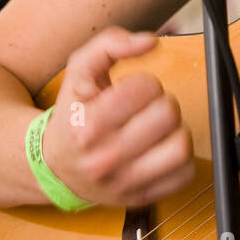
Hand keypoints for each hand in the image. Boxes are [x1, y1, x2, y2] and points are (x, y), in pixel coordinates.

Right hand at [41, 27, 195, 206]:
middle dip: (162, 103)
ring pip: (181, 146)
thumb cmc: (72, 114)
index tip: (133, 90)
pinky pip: (185, 174)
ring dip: (175, 131)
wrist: (54, 166)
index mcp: (86, 124)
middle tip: (147, 108)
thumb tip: (150, 41)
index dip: (145, 82)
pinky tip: (161, 149)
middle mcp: (104, 158)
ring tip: (157, 128)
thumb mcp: (79, 71)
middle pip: (168, 115)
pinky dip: (180, 158)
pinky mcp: (141, 198)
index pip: (144, 89)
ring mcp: (124, 182)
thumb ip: (110, 44)